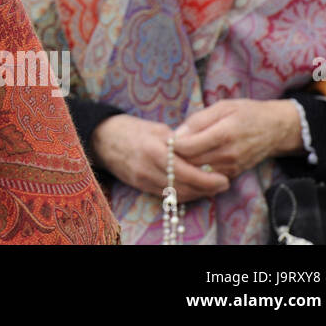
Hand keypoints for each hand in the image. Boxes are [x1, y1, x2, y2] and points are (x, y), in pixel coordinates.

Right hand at [92, 114, 229, 200]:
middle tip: (223, 184)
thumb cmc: (131, 129)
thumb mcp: (156, 129)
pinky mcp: (140, 186)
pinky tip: (194, 189)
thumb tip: (200, 152)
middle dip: (206, 189)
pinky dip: (183, 194)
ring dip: (197, 194)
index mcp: (153, 151)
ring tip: (212, 187)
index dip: (207, 179)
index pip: (186, 172)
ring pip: (176, 195)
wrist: (102, 138)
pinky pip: (167, 196)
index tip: (224, 178)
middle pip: (183, 187)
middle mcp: (147, 169)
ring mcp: (142, 180)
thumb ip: (178, 143)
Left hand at [173, 99, 301, 179]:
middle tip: (166, 147)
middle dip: (175, 156)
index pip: (187, 147)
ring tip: (177, 153)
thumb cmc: (246, 112)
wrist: (276, 129)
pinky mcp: (233, 174)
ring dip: (185, 165)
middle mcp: (228, 154)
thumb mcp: (222, 106)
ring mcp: (232, 167)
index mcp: (223, 133)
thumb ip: (198, 120)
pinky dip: (197, 170)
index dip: (172, 143)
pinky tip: (192, 159)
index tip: (167, 137)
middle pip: (190, 162)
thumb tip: (176, 134)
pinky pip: (208, 176)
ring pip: (197, 172)